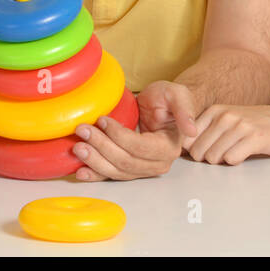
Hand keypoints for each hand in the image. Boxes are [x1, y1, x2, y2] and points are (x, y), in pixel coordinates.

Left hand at [71, 80, 198, 181]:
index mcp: (168, 147)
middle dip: (101, 147)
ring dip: (95, 161)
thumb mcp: (177, 95)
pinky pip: (112, 175)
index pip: (139, 147)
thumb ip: (184, 109)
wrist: (160, 106)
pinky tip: (80, 172)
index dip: (119, 136)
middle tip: (83, 131)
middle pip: (125, 161)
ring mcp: (142, 169)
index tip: (102, 120)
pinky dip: (95, 175)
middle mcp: (157, 163)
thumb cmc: (167, 98)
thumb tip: (191, 131)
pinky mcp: (129, 168)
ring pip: (117, 171)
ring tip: (77, 147)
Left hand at [183, 102, 269, 163]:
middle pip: (198, 150)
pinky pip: (232, 159)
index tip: (207, 151)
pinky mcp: (255, 137)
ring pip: (213, 157)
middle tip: (225, 154)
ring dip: (223, 161)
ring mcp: (240, 125)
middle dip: (208, 159)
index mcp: (216, 110)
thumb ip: (210, 131)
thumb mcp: (231, 120)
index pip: (188, 138)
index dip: (194, 150)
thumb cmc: (261, 124)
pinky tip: (247, 153)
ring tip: (237, 152)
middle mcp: (225, 115)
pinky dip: (237, 161)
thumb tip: (186, 148)